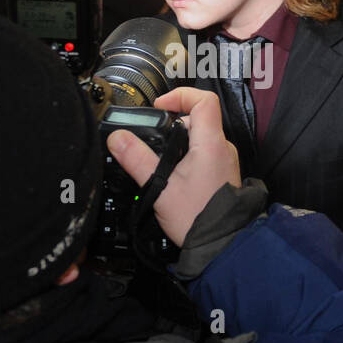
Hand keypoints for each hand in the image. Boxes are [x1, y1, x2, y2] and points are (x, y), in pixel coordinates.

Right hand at [106, 87, 240, 245]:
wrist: (221, 247)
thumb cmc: (197, 219)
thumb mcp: (160, 188)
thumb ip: (137, 159)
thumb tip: (117, 138)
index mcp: (211, 143)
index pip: (203, 100)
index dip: (180, 95)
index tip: (159, 107)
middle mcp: (222, 148)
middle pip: (198, 119)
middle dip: (172, 125)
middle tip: (152, 140)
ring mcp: (224, 162)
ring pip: (200, 139)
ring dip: (179, 144)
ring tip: (160, 163)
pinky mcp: (223, 175)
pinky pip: (204, 154)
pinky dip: (187, 157)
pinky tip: (173, 177)